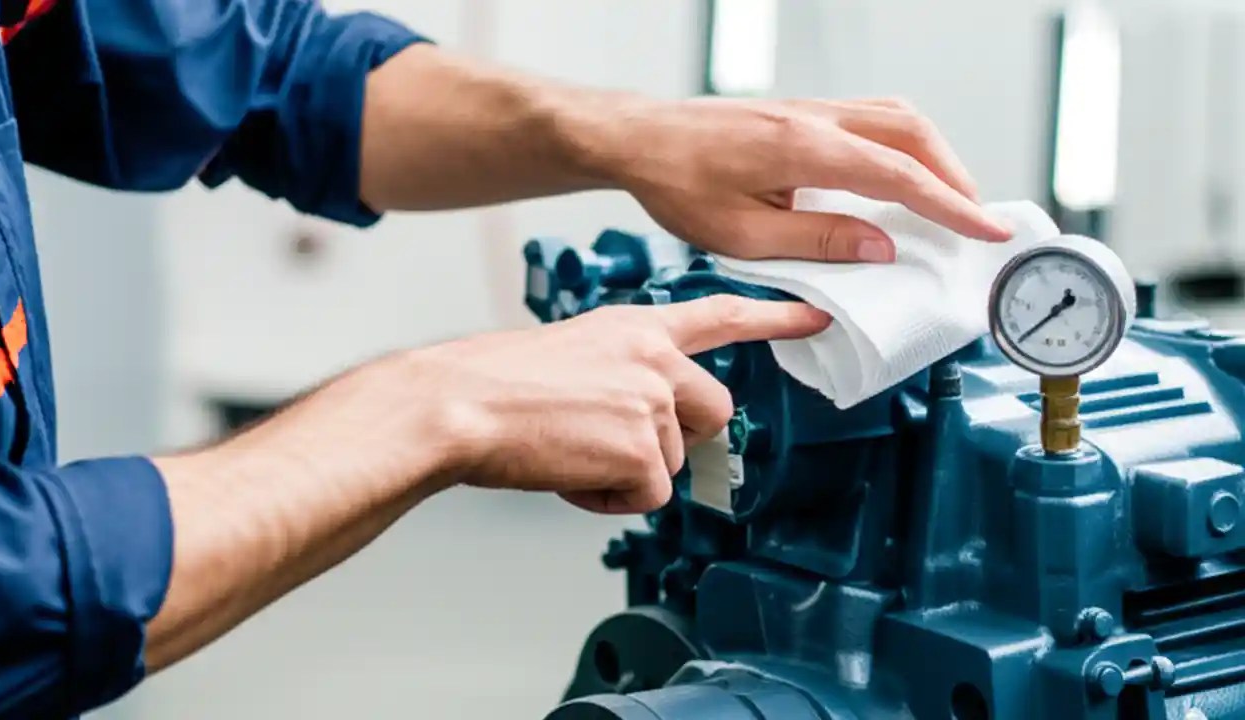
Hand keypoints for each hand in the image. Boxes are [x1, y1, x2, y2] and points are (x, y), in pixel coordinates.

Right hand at [385, 295, 829, 513]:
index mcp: (634, 328)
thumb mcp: (573, 354)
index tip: (816, 316)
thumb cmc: (495, 383)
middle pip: (713, 414)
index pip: (721, 314)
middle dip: (676, 439)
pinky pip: (646, 497)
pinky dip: (607, 499)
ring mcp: (653, 402)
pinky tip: (567, 473)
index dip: (774, 317)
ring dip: (624, 472)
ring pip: (671, 463)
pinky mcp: (643, 448)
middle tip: (615, 443)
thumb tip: (642, 424)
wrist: (457, 402)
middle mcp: (654, 358)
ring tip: (565, 450)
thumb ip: (622, 375)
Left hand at [587, 97, 1012, 261]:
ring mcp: (809, 108)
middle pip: (912, 133)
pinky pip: (870, 117)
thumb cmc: (678, 185)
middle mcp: (815, 118)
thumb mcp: (742, 235)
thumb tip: (880, 246)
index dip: (951, 205)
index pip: (899, 175)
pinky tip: (898, 174)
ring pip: (896, 117)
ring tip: (946, 199)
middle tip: (974, 219)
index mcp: (804, 149)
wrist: (640, 139)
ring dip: (932, 155)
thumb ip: (817, 240)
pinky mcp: (801, 111)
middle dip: (953, 176)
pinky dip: (901, 144)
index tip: (987, 229)